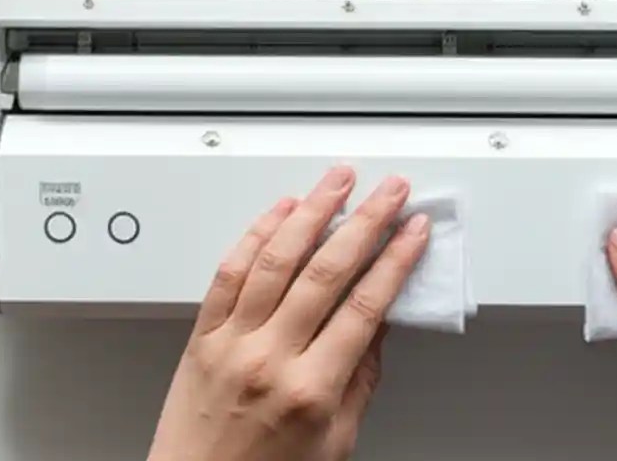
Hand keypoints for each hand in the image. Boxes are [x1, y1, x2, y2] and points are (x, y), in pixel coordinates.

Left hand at [146, 166, 430, 460]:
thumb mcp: (334, 442)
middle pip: (325, 271)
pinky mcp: (201, 334)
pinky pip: (228, 271)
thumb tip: (380, 324)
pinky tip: (280, 211)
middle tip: (391, 191)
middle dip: (365, 221)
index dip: (395, 260)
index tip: (415, 231)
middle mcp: (268, 358)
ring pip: (275, 258)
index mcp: (309, 390)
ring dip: (311, 210)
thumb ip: (360, 379)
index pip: (363, 307)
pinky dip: (255, 234)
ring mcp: (230, 342)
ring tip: (338, 181)